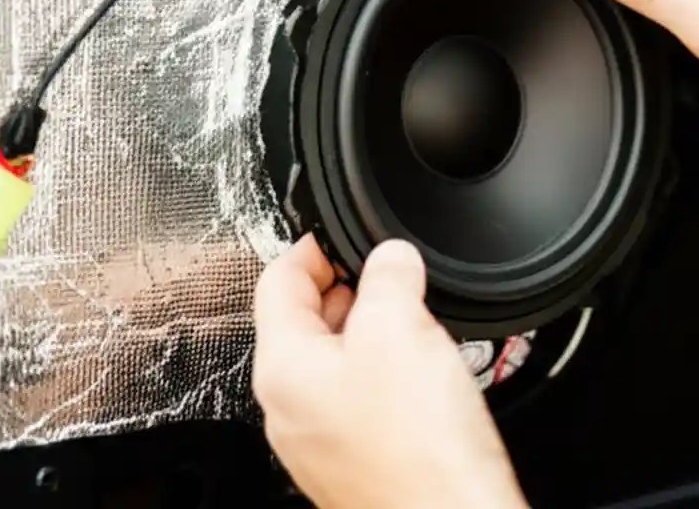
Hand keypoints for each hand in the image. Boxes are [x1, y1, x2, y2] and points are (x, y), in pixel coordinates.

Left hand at [252, 236, 527, 508]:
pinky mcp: (352, 463)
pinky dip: (384, 378)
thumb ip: (389, 277)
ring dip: (370, 335)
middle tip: (391, 278)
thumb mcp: (402, 330)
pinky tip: (421, 381)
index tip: (343, 235)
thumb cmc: (418, 451)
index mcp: (283, 368)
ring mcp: (318, 441)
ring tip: (413, 327)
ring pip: (333, 364)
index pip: (277, 281)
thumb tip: (389, 256)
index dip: (314, 247)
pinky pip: (357, 403)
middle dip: (348, 291)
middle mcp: (288, 409)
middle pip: (303, 323)